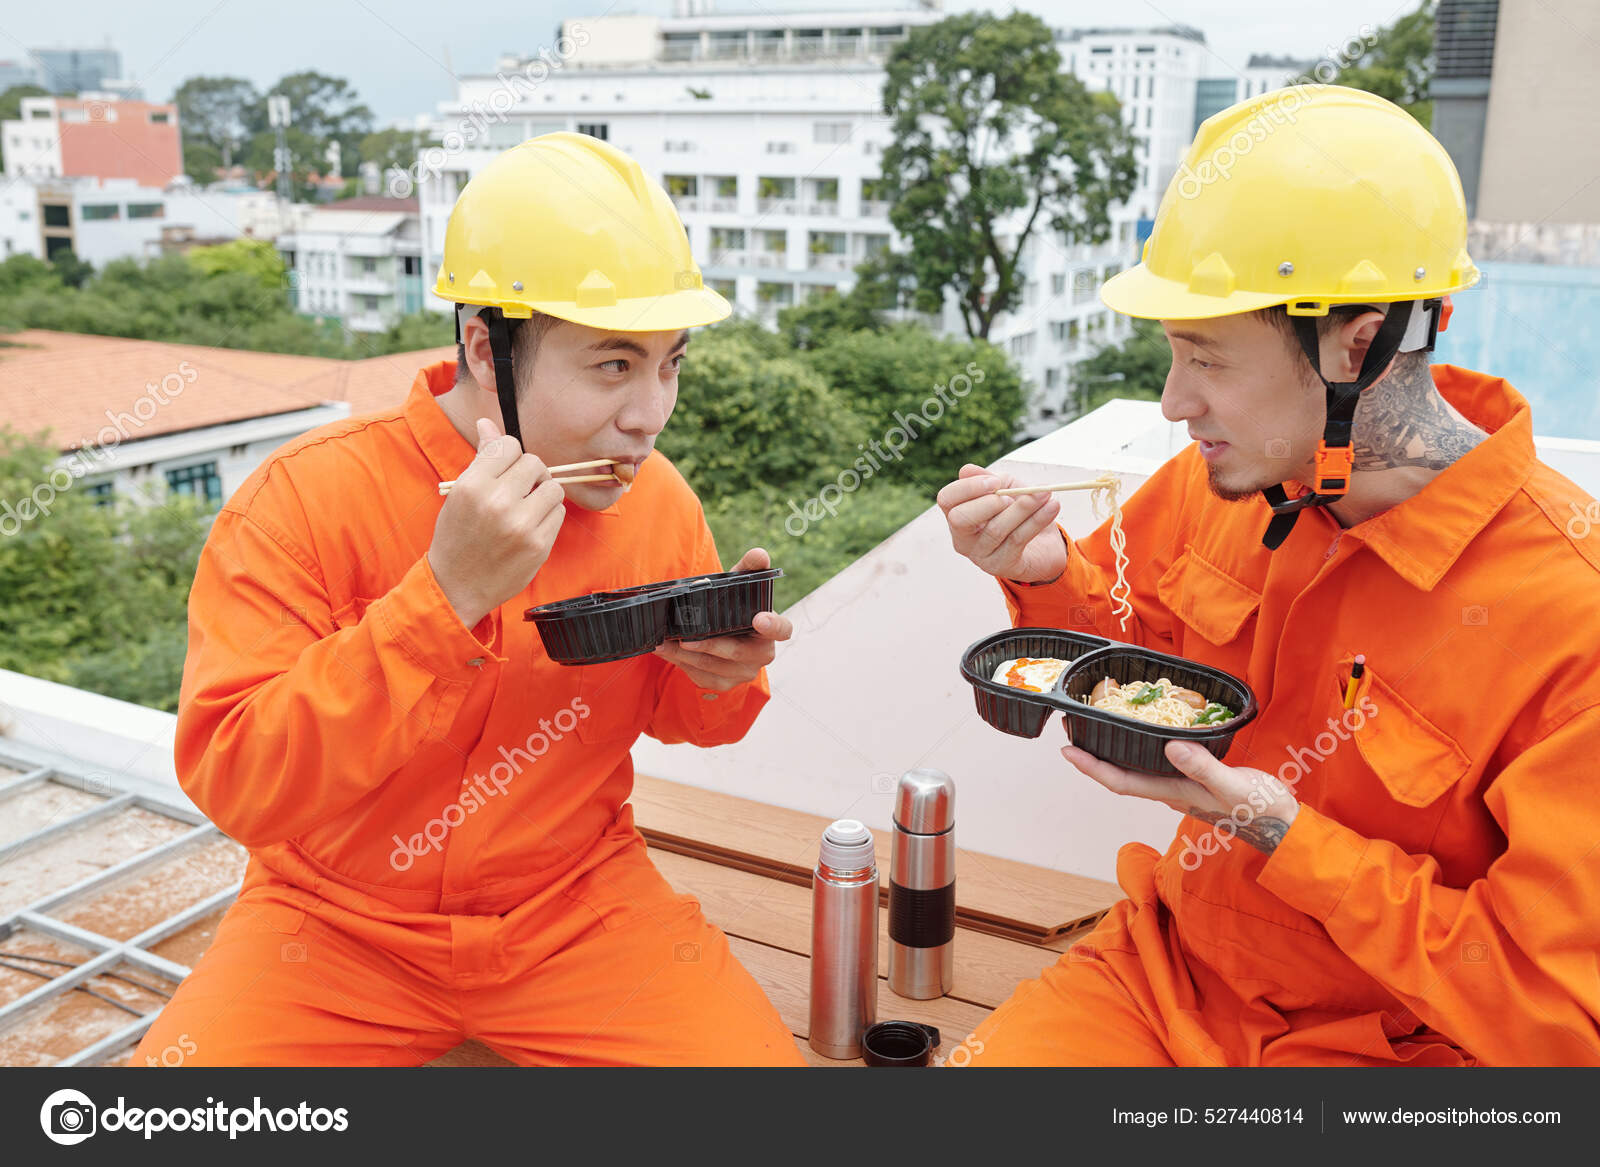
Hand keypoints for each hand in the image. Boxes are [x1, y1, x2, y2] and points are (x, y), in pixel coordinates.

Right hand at [428, 417, 566, 628]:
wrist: (456, 586)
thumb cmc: (457, 535)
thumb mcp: (460, 494)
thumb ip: (481, 459)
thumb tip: (488, 423)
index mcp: (472, 485)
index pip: (510, 446)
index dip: (511, 457)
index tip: (506, 472)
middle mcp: (497, 502)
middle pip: (535, 463)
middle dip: (530, 474)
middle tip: (519, 491)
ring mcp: (521, 525)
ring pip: (553, 487)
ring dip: (544, 494)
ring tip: (527, 508)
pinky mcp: (539, 545)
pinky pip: (559, 513)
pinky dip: (549, 516)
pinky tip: (531, 527)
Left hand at [653, 547, 791, 691]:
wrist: (721, 633)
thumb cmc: (734, 607)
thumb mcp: (739, 585)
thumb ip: (749, 568)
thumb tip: (759, 554)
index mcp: (772, 629)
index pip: (782, 629)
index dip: (773, 626)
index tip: (759, 618)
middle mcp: (761, 654)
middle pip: (737, 652)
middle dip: (710, 645)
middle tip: (685, 637)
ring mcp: (742, 672)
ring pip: (713, 666)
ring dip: (685, 655)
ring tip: (663, 641)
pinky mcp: (722, 683)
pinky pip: (699, 675)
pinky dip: (679, 662)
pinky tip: (665, 650)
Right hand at [936, 463, 1066, 582]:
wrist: (1044, 544)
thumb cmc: (1019, 512)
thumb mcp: (1006, 489)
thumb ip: (989, 480)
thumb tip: (967, 470)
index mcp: (958, 513)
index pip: (947, 499)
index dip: (968, 488)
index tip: (995, 482)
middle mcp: (963, 537)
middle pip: (960, 519)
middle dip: (988, 504)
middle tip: (1011, 496)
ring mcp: (980, 554)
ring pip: (996, 529)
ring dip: (1024, 507)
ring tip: (1045, 493)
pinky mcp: (1002, 566)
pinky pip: (1018, 540)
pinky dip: (1037, 520)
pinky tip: (1052, 506)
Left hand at [1061, 737, 1299, 856]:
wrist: (1284, 824)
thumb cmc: (1260, 807)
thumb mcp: (1233, 785)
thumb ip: (1203, 767)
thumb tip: (1170, 747)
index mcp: (1173, 792)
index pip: (1121, 782)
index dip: (1091, 767)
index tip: (1067, 750)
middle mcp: (1170, 792)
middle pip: (1121, 776)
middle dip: (1094, 757)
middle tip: (1073, 731)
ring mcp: (1182, 788)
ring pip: (1137, 771)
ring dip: (1114, 754)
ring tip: (1098, 729)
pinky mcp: (1194, 781)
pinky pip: (1157, 765)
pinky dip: (1141, 749)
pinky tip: (1144, 735)